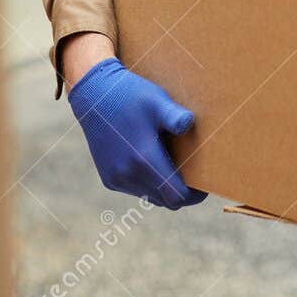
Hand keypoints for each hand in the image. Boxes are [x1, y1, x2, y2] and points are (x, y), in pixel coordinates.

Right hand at [67, 57, 207, 209]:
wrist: (93, 96)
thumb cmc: (129, 96)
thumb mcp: (156, 100)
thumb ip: (175, 116)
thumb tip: (190, 125)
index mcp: (144, 159)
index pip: (177, 197)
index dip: (194, 195)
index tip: (203, 185)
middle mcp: (129, 175)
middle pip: (166, 201)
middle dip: (180, 191)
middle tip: (190, 172)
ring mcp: (117, 178)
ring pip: (151, 197)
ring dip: (163, 188)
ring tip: (170, 164)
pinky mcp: (109, 178)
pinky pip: (136, 190)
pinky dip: (147, 182)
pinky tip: (149, 161)